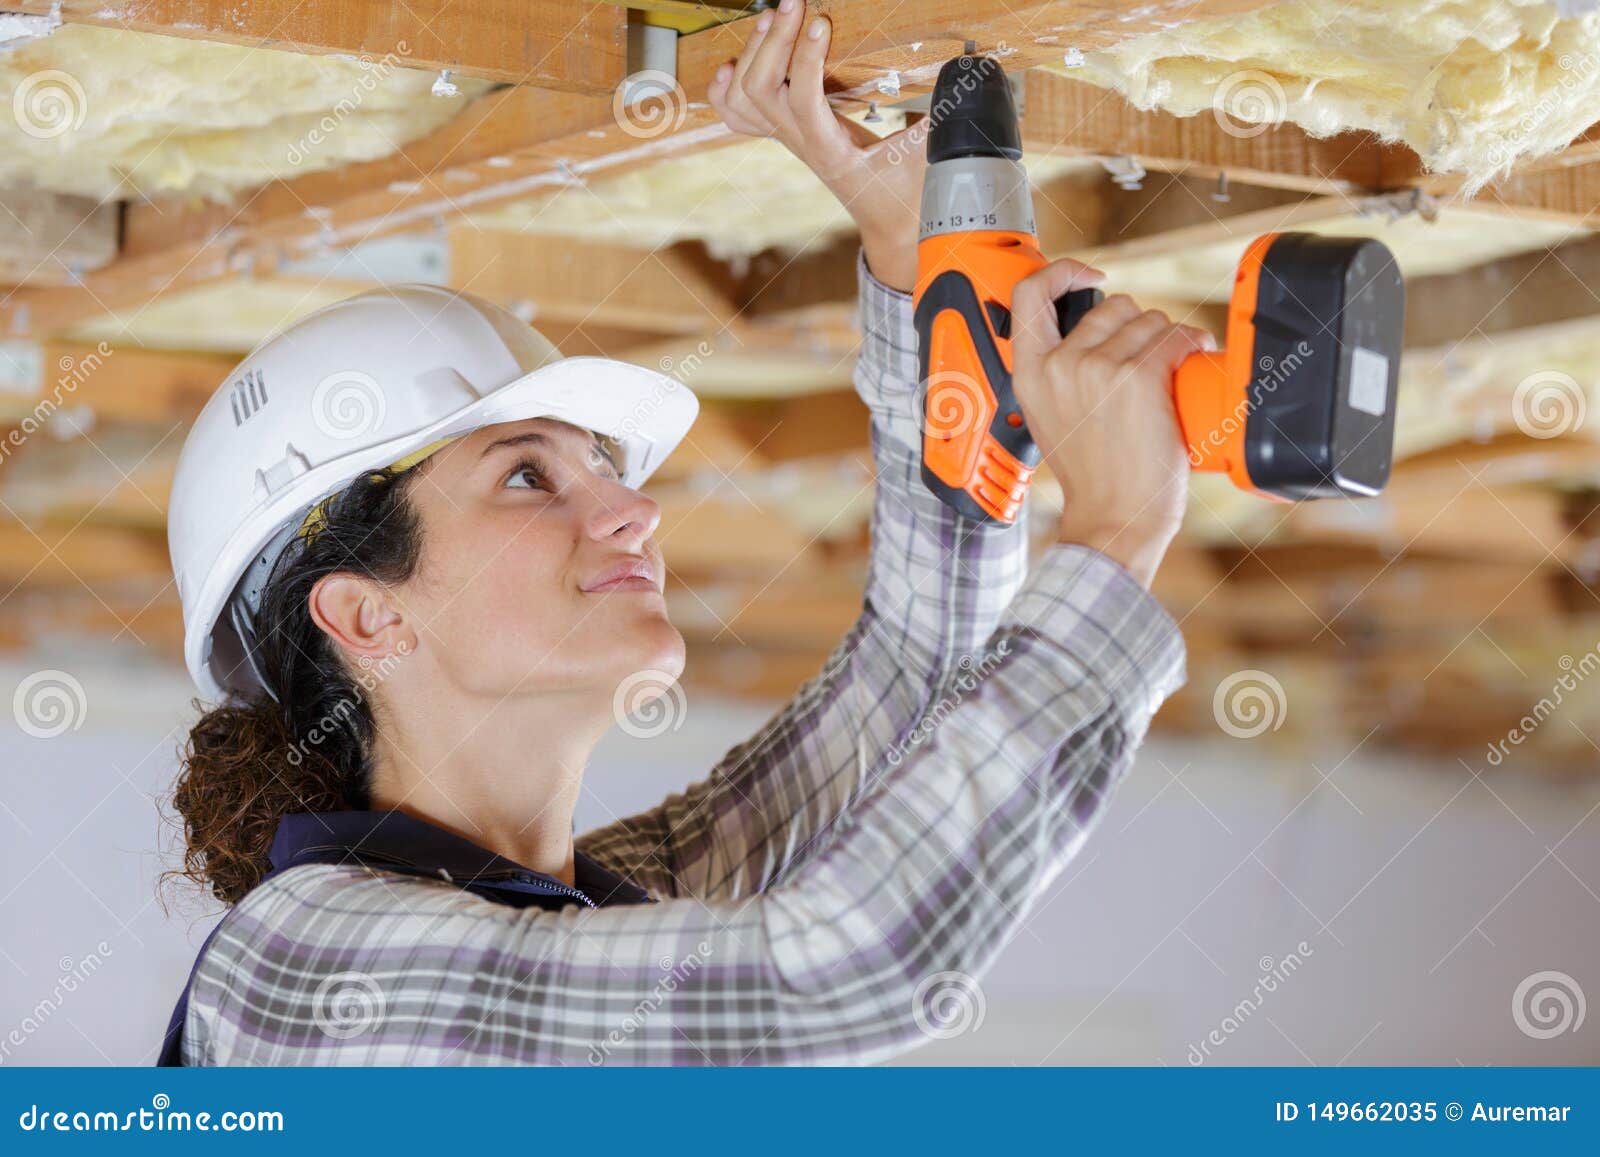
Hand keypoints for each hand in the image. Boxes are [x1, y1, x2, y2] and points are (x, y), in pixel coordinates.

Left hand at [707, 0, 925, 290]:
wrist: (892, 229)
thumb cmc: (913, 195)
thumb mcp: (936, 157)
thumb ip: (949, 115)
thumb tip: (969, 68)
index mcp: (835, 152)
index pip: (803, 102)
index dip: (806, 60)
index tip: (822, 21)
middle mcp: (803, 146)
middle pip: (761, 92)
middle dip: (774, 42)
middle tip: (795, 2)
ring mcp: (790, 141)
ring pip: (746, 99)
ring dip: (754, 53)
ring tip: (776, 17)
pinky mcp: (788, 136)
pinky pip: (740, 117)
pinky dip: (728, 89)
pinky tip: (731, 63)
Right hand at [1011, 261, 1215, 586]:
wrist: (1114, 518)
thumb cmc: (1094, 479)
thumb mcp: (1055, 418)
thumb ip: (1061, 373)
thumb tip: (1100, 334)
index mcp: (1030, 373)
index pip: (1030, 294)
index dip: (1062, 273)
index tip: (1089, 276)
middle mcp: (1058, 364)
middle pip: (1111, 305)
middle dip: (1138, 325)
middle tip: (1148, 359)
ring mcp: (1097, 368)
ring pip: (1149, 320)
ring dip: (1168, 339)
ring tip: (1169, 373)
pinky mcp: (1138, 377)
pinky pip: (1175, 338)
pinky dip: (1192, 345)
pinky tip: (1190, 364)